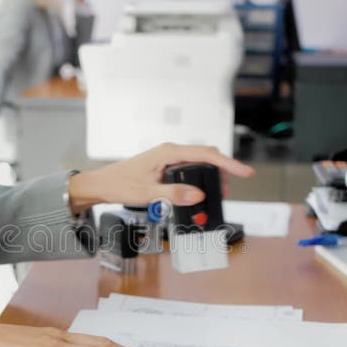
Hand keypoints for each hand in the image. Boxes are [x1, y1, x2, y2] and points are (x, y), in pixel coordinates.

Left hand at [68, 143, 254, 213]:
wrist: (101, 185)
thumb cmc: (119, 185)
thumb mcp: (147, 193)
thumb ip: (174, 194)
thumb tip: (199, 194)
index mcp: (168, 152)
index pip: (206, 154)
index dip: (228, 164)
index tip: (245, 172)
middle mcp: (170, 151)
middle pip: (207, 157)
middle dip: (222, 172)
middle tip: (227, 191)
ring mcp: (168, 158)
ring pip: (199, 163)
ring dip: (210, 177)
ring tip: (216, 195)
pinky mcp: (165, 166)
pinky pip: (189, 169)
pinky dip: (199, 179)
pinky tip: (200, 192)